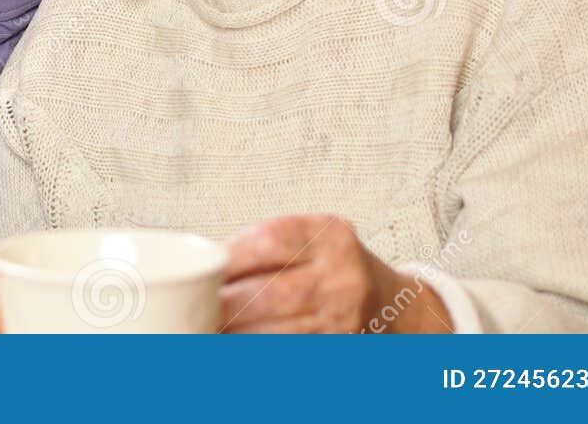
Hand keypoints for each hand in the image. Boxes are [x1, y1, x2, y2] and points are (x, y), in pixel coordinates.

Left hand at [217, 215, 449, 332]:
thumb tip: (203, 268)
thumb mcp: (311, 239)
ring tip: (206, 331)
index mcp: (329, 235)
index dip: (229, 257)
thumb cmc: (331, 266)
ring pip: (277, 332)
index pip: (269, 240)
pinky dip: (259, 349)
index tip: (204, 270)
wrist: (392, 304)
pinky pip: (291, 351)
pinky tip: (235, 346)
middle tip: (195, 308)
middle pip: (268, 293)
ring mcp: (343, 317)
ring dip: (235, 335)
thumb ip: (266, 246)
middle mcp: (341, 276)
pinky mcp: (340, 347)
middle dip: (224, 305)